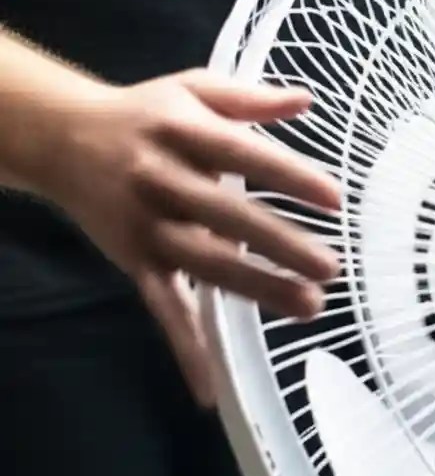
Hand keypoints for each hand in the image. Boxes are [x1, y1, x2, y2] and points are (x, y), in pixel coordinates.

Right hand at [36, 69, 341, 406]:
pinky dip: (186, 348)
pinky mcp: (134, 261)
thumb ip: (251, 98)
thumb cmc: (144, 114)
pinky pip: (162, 308)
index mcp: (182, 132)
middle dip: (279, 244)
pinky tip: (211, 387)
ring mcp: (146, 226)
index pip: (243, 155)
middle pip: (226, 216)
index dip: (288, 176)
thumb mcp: (193, 89)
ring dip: (257, 288)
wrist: (59, 137)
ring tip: (309, 305)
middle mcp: (161, 180)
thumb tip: (306, 100)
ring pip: (204, 265)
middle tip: (330, 267)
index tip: (334, 199)